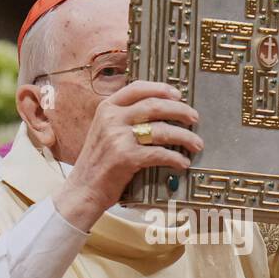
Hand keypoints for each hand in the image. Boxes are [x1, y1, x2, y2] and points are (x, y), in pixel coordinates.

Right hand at [54, 81, 201, 231]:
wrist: (82, 190)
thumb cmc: (98, 163)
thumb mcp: (104, 131)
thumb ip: (124, 119)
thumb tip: (159, 112)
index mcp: (107, 108)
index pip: (138, 88)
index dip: (162, 89)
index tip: (179, 95)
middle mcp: (112, 118)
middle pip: (155, 105)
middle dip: (180, 111)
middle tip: (194, 118)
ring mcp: (118, 137)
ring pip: (161, 130)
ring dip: (184, 137)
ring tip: (196, 144)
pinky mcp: (126, 157)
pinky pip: (159, 153)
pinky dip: (175, 158)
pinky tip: (182, 163)